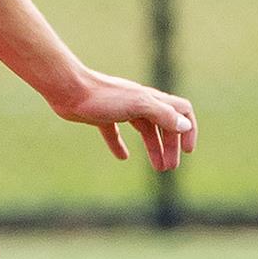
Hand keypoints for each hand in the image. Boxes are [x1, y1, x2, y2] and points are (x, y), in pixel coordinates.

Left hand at [46, 69, 197, 171]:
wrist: (68, 90)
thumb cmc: (102, 97)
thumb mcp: (138, 106)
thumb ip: (162, 114)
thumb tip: (184, 126)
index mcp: (150, 99)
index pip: (181, 111)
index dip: (189, 130)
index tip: (188, 151)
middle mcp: (138, 102)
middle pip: (163, 125)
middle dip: (170, 146)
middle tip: (169, 167)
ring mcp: (120, 109)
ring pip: (144, 130)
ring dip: (153, 148)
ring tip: (157, 168)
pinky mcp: (101, 117)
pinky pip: (115, 132)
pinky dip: (120, 144)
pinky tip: (121, 157)